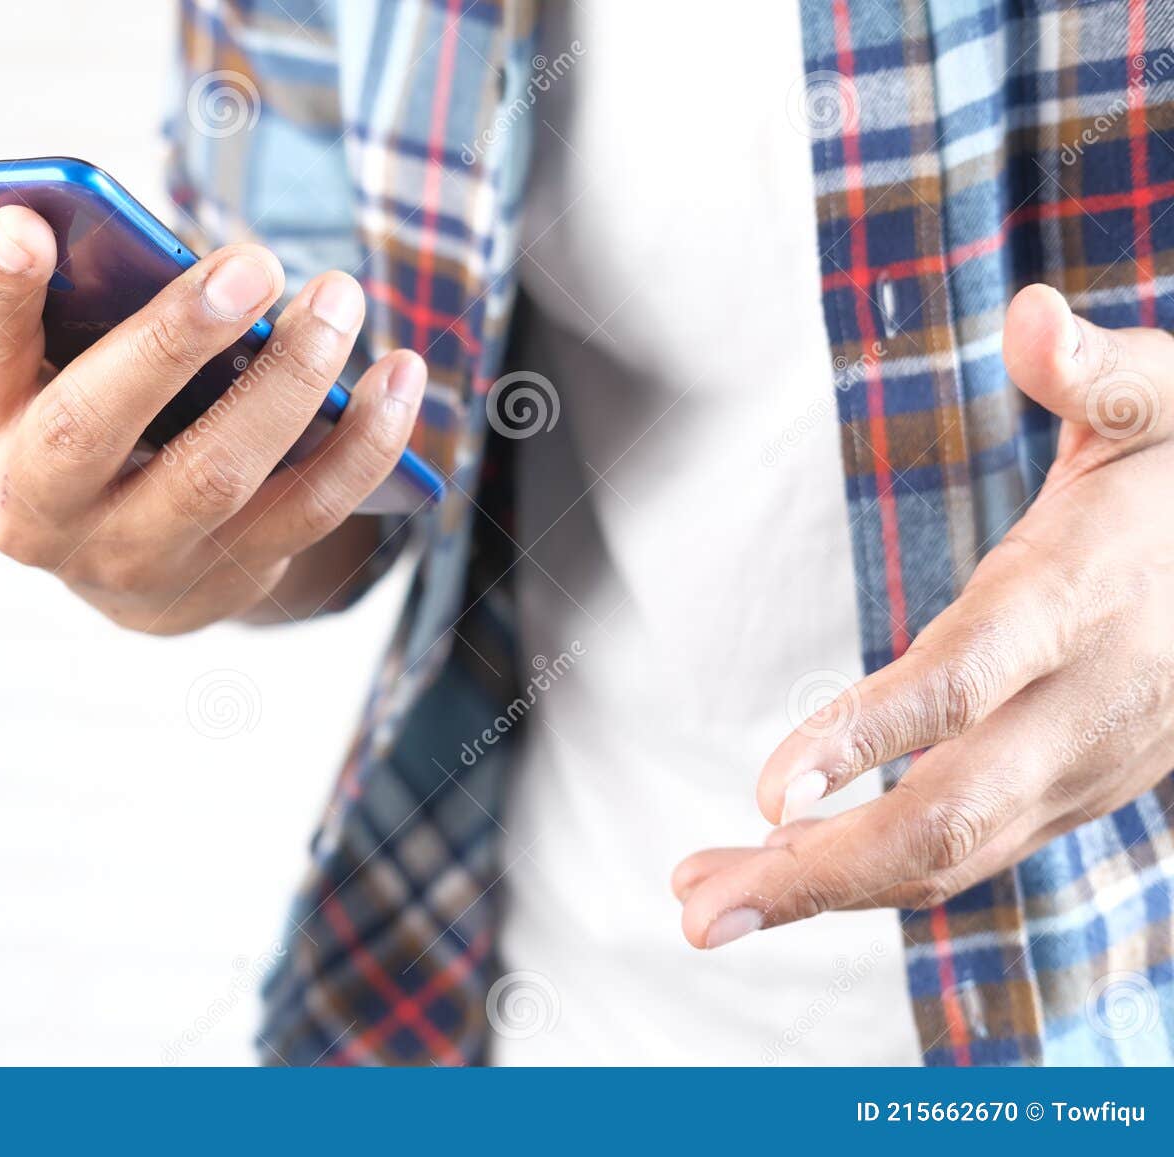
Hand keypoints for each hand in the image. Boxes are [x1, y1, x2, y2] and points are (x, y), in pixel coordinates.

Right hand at [0, 205, 426, 633]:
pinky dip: (364, 440)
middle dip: (172, 340)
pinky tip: (401, 372)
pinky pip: (310, 510)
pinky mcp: (233, 576)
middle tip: (251, 261)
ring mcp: (140, 554)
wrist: (132, 576)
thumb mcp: (7, 385)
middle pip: (95, 426)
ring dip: (289, 381)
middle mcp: (43, 512)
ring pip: (217, 473)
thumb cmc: (72, 435)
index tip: (29, 224)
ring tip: (342, 296)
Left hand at [673, 283, 1173, 947]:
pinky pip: (967, 851)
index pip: (966, 681)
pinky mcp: (1072, 790)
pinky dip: (873, 876)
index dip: (867, 736)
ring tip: (705, 897)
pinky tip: (787, 873)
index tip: (767, 790)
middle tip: (698, 904)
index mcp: (1079, 600)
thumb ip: (1101, 372)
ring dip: (824, 889)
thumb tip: (1036, 313)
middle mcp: (1080, 705)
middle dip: (818, 869)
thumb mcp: (1168, 402)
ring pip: (951, 855)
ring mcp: (1080, 765)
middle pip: (947, 814)